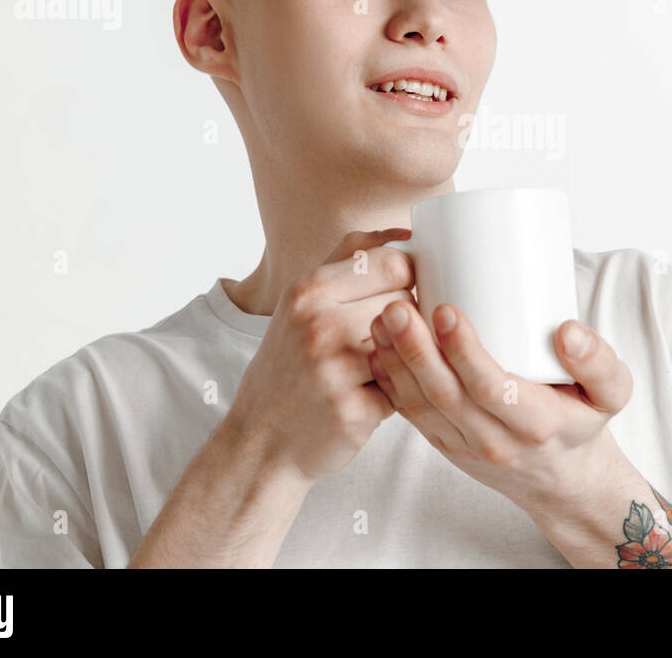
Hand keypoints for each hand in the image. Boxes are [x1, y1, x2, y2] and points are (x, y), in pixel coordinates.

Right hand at [226, 229, 418, 484]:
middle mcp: (318, 325)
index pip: (395, 261)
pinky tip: (369, 398)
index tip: (407, 292)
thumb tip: (408, 229)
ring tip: (377, 368)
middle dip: (408, 321)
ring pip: (411, 343)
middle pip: (408, 303)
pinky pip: (404, 388)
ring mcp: (335, 370)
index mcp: (309, 289)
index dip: (412, 277)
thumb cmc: (291, 365)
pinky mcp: (353, 411)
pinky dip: (397, 393)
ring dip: (405, 356)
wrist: (260, 442)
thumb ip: (352, 257)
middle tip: (385, 341)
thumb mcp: (303, 301)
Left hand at [367, 298, 634, 515]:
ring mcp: (463, 446)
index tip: (445, 311)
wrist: (564, 481)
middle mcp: (495, 440)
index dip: (465, 351)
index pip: (493, 389)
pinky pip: (410, 415)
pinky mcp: (443, 443)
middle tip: (397, 307)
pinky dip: (390, 381)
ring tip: (380, 320)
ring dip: (395, 362)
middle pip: (446, 395)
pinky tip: (376, 347)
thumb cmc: (582, 422)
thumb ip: (600, 361)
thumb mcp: (612, 394)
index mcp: (536, 424)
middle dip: (416, 349)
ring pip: (420, 406)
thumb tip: (568, 330)